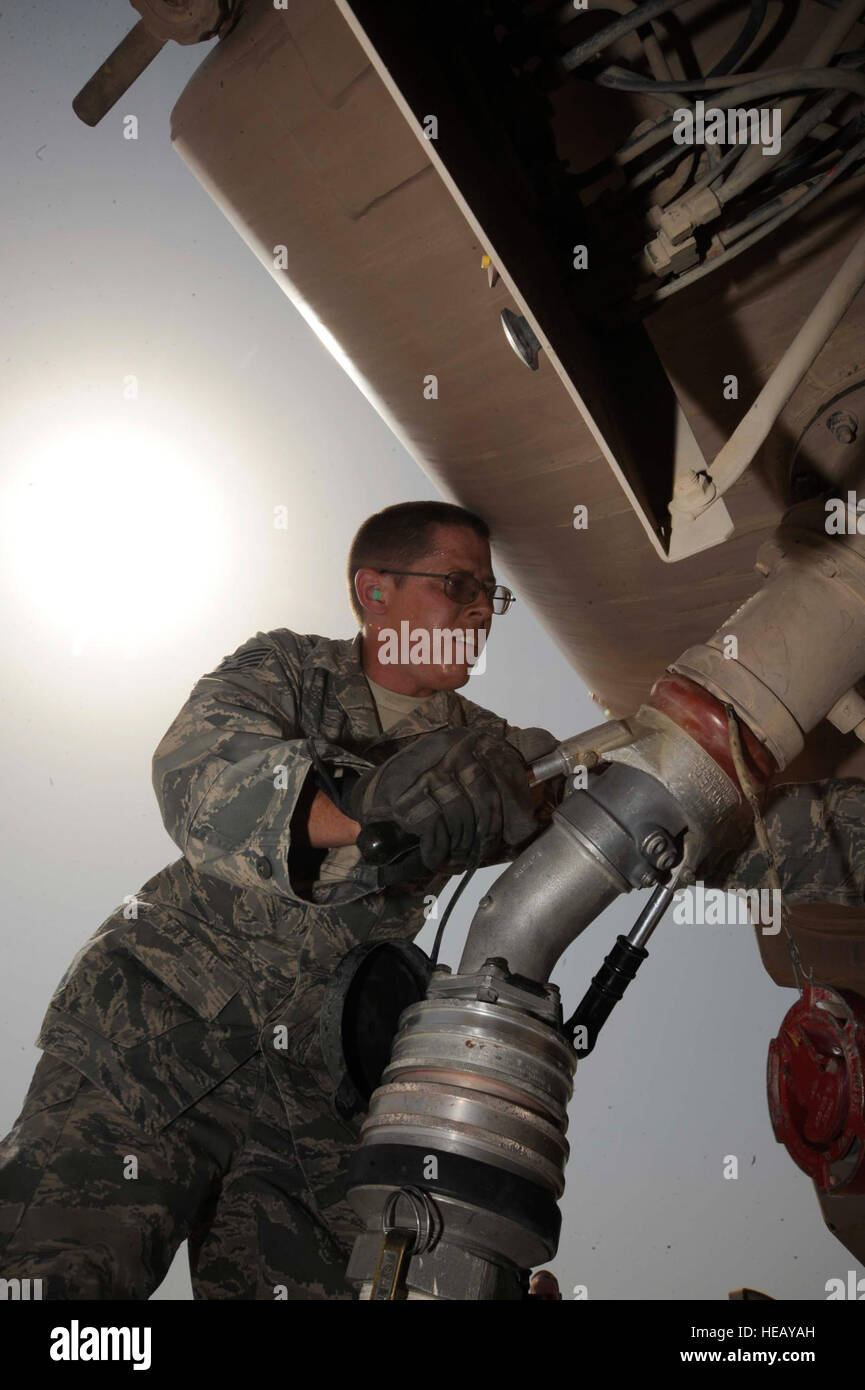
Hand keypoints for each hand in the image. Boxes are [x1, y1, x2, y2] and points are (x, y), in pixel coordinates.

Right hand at [348, 726, 539, 872]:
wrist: (374, 795)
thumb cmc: (424, 791)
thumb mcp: (463, 776)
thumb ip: (493, 786)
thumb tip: (528, 821)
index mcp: (470, 740)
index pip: (507, 771)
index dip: (517, 806)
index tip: (520, 830)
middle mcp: (451, 748)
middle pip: (487, 797)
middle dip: (489, 832)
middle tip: (484, 849)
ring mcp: (428, 771)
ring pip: (463, 816)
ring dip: (462, 843)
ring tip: (457, 851)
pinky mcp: (407, 797)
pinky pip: (437, 828)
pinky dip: (438, 848)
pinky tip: (435, 852)